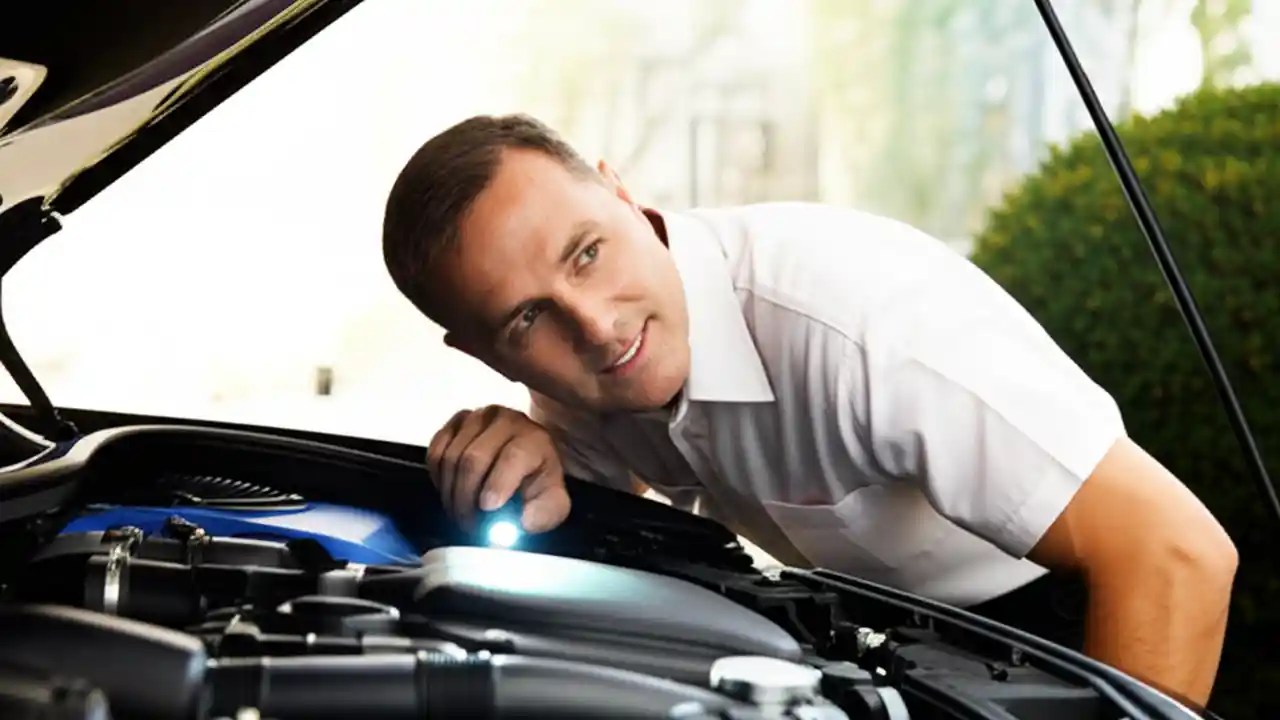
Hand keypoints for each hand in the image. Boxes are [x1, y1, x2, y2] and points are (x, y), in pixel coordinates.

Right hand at [426, 405, 569, 532]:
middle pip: (474, 458)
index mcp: (533, 439)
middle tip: (468, 525)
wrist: (526, 458)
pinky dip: (438, 477)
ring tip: (460, 513)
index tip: (487, 508)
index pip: (512, 457)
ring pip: (451, 457)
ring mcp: (477, 417)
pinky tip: (450, 491)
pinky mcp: (455, 422)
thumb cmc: (536, 483)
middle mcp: (505, 420)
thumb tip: (523, 521)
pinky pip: (435, 451)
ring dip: (450, 493)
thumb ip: (544, 514)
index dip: (498, 484)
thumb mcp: (552, 504)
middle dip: (466, 498)